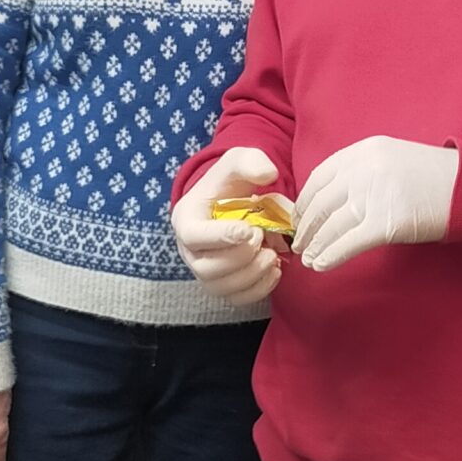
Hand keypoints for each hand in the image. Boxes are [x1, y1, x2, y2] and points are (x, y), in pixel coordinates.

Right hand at [171, 150, 285, 304]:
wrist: (233, 202)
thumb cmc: (231, 182)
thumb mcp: (239, 161)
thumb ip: (252, 162)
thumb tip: (268, 175)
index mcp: (186, 219)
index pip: (193, 236)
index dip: (221, 237)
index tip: (250, 230)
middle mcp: (190, 251)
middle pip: (206, 268)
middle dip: (240, 258)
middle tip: (262, 239)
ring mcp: (205, 271)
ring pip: (222, 288)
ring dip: (252, 275)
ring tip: (272, 256)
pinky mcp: (224, 284)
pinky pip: (237, 299)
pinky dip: (259, 289)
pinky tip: (275, 270)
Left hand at [292, 136, 458, 272]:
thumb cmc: (435, 177)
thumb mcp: (393, 159)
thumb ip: (363, 171)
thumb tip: (331, 200)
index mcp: (365, 150)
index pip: (321, 177)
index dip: (306, 201)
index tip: (300, 217)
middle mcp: (365, 169)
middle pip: (322, 202)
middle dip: (307, 226)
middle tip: (299, 242)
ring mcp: (375, 195)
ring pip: (332, 225)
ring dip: (315, 244)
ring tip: (308, 258)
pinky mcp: (386, 223)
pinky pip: (348, 243)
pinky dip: (331, 256)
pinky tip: (322, 265)